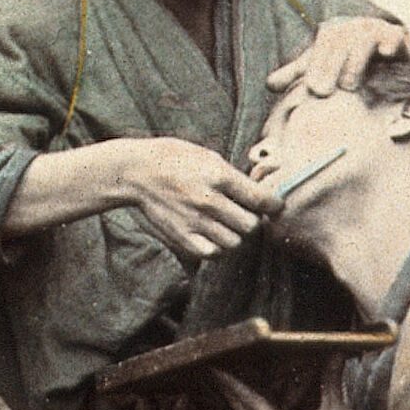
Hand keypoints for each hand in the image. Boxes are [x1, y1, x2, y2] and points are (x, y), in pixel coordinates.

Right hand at [110, 138, 265, 258]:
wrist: (135, 171)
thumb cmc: (173, 159)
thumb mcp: (207, 156)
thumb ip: (234, 176)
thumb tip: (261, 190)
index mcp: (218, 176)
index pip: (262, 200)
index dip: (274, 206)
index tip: (274, 206)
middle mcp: (208, 201)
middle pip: (251, 226)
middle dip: (252, 220)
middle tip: (245, 214)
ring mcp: (194, 221)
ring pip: (234, 242)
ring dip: (235, 236)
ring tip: (227, 225)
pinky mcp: (181, 237)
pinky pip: (213, 253)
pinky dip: (217, 248)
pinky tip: (213, 236)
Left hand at [269, 16, 409, 99]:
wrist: (390, 62)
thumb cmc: (350, 66)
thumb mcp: (323, 68)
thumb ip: (298, 75)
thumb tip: (269, 84)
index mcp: (335, 33)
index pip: (324, 44)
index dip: (317, 65)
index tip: (313, 89)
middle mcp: (354, 28)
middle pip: (341, 42)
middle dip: (331, 66)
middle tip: (323, 91)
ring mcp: (377, 30)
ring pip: (364, 40)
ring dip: (355, 62)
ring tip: (348, 85)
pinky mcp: (399, 37)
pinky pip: (394, 37)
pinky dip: (390, 42)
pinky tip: (386, 54)